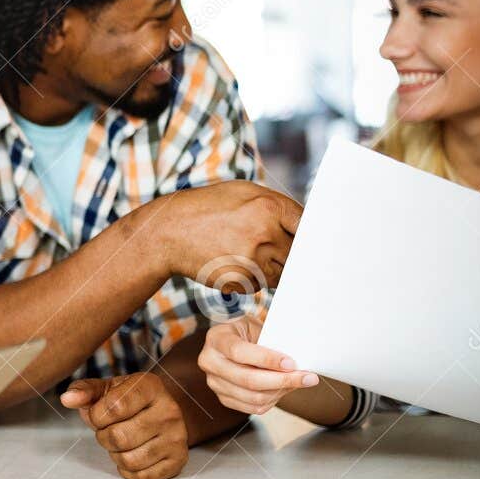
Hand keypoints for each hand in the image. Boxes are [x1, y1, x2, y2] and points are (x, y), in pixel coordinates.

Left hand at [60, 372, 187, 478]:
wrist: (161, 412)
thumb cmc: (128, 399)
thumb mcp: (106, 389)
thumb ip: (84, 391)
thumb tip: (67, 399)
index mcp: (151, 386)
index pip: (114, 407)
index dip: (96, 416)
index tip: (98, 414)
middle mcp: (169, 411)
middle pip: (119, 437)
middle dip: (103, 437)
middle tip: (108, 430)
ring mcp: (177, 437)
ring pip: (129, 460)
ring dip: (115, 454)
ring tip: (121, 442)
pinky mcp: (178, 460)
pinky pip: (141, 476)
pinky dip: (128, 469)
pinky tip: (133, 453)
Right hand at [150, 180, 300, 289]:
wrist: (169, 232)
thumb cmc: (208, 208)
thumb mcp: (243, 193)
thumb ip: (276, 207)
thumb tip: (308, 226)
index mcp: (268, 206)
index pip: (308, 226)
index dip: (310, 235)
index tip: (311, 242)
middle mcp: (264, 234)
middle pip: (297, 254)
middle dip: (288, 253)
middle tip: (269, 248)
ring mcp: (252, 261)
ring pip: (280, 273)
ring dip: (270, 267)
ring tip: (244, 251)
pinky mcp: (240, 282)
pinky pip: (260, 285)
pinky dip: (251, 278)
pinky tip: (231, 262)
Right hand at [198, 316, 318, 414]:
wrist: (233, 343)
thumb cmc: (247, 332)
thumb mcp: (256, 326)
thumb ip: (271, 341)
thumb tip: (300, 360)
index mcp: (216, 338)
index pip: (239, 352)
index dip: (267, 359)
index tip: (292, 363)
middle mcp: (210, 362)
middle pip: (247, 380)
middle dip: (282, 380)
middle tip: (308, 378)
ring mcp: (214, 383)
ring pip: (253, 397)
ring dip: (281, 391)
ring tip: (298, 382)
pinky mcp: (223, 398)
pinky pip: (253, 408)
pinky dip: (273, 400)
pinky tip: (283, 389)